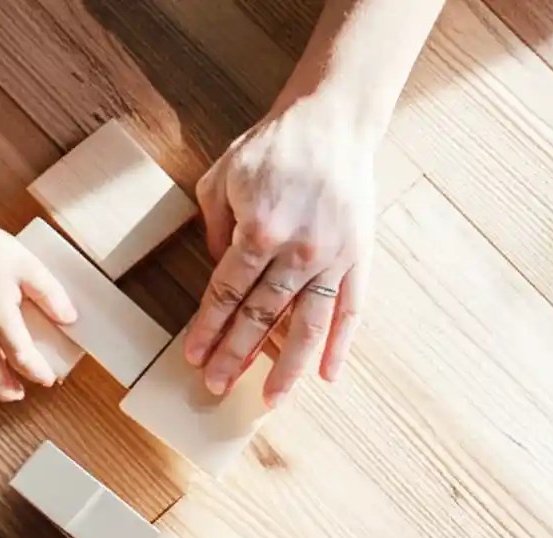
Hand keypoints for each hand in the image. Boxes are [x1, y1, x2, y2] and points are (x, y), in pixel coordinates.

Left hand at [184, 94, 376, 406]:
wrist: (332, 122)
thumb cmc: (272, 147)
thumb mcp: (222, 177)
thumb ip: (214, 229)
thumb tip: (218, 274)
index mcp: (260, 231)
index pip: (228, 294)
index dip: (208, 328)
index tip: (193, 356)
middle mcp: (299, 252)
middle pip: (262, 318)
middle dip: (236, 356)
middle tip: (216, 385)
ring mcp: (333, 259)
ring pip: (307, 327)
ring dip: (286, 368)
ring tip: (270, 400)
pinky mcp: (359, 258)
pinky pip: (351, 312)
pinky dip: (341, 347)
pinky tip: (328, 377)